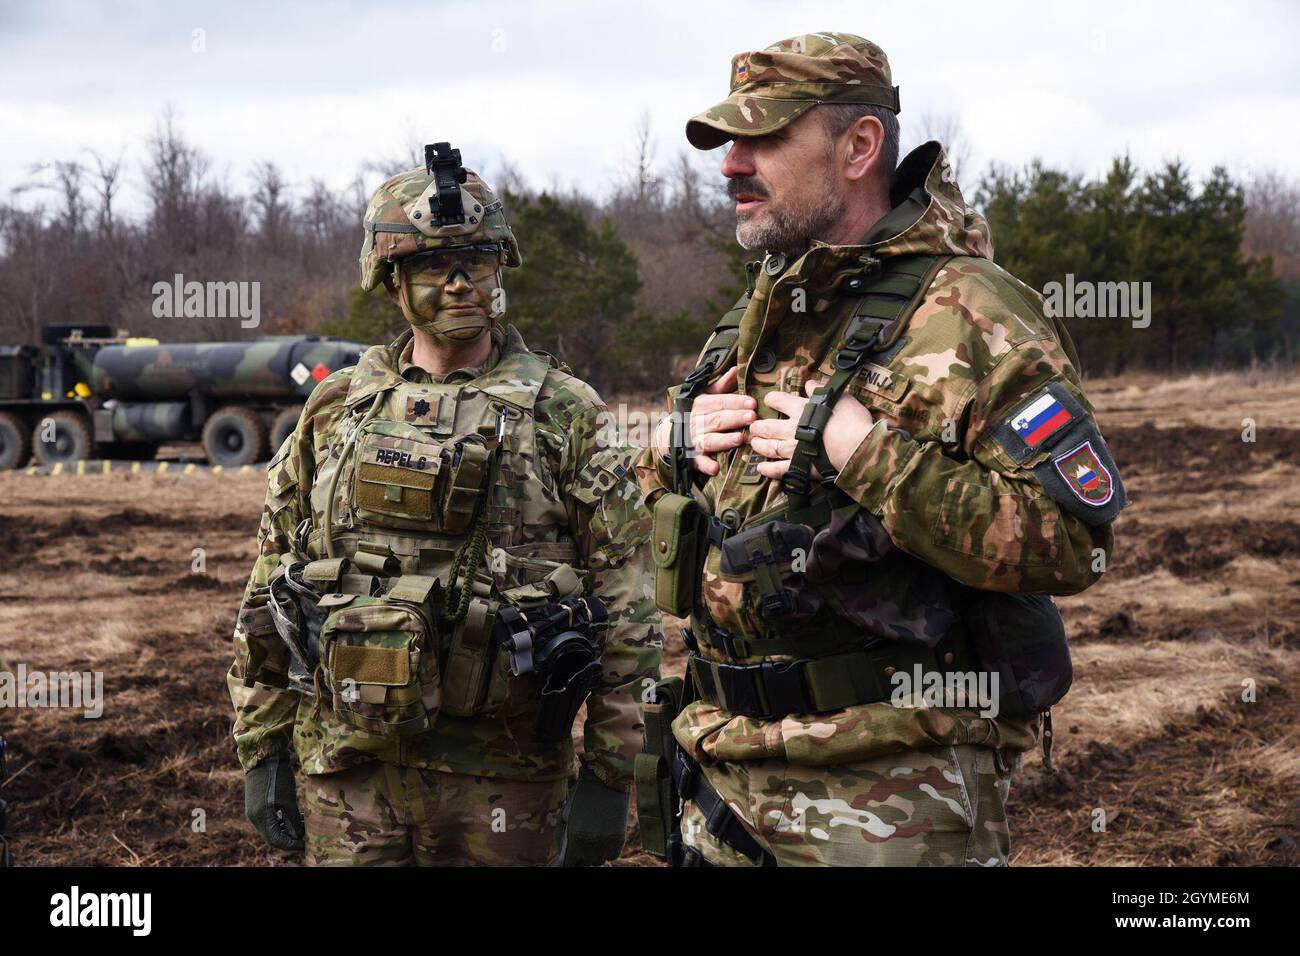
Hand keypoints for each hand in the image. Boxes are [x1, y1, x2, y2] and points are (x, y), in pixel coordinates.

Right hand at [244, 755, 304, 851]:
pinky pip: (270, 819)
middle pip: (273, 836)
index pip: (276, 840)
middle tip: (308, 836)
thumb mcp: (288, 799)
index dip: (292, 844)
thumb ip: (292, 819)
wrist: (264, 756)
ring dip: (288, 829)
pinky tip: (297, 816)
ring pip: (272, 827)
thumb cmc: (277, 776)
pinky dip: (283, 820)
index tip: (307, 844)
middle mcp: (254, 817)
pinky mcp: (258, 803)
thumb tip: (298, 836)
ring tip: (305, 825)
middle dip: (291, 838)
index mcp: (260, 817)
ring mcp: (255, 810)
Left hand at [558, 766, 630, 865]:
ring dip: (594, 854)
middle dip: (580, 856)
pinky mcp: (619, 839)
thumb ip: (562, 838)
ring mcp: (606, 843)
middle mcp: (590, 844)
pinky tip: (604, 836)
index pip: (568, 863)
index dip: (567, 860)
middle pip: (584, 863)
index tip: (568, 856)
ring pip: (598, 861)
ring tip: (592, 837)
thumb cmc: (582, 796)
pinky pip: (611, 855)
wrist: (606, 780)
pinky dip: (607, 850)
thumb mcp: (566, 816)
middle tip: (581, 842)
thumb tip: (562, 858)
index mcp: (574, 838)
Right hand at [652, 366, 756, 476]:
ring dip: (724, 440)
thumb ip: (721, 386)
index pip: (719, 402)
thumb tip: (737, 369)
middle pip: (716, 420)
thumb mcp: (703, 397)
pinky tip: (715, 469)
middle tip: (752, 418)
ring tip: (739, 439)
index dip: (735, 402)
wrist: (667, 437)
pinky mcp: (690, 458)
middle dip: (734, 418)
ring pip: (709, 440)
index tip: (752, 403)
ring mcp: (692, 441)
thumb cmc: (693, 414)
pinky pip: (697, 462)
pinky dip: (705, 465)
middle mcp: (695, 422)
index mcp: (699, 405)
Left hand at [748, 379, 874, 479]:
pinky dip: (767, 469)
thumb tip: (809, 383)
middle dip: (758, 426)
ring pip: (768, 447)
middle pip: (767, 426)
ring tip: (754, 443)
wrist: (857, 446)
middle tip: (754, 427)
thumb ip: (821, 390)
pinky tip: (760, 468)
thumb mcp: (839, 397)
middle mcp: (791, 428)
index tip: (768, 400)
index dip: (771, 399)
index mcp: (800, 409)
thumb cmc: (852, 420)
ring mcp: (793, 449)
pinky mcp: (799, 467)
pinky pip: (778, 470)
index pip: (778, 400)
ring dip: (759, 445)